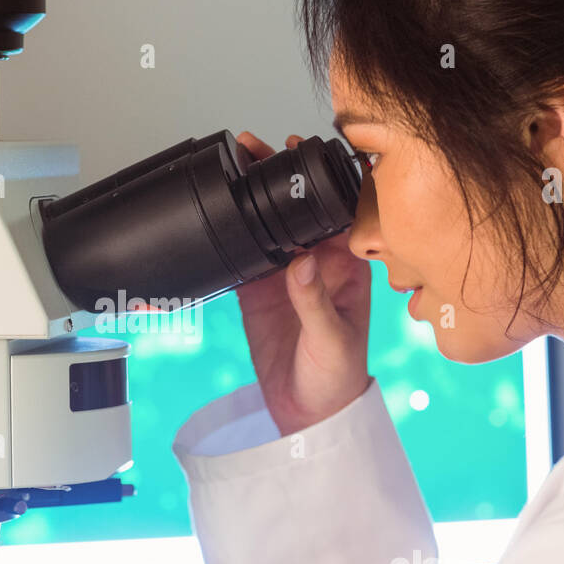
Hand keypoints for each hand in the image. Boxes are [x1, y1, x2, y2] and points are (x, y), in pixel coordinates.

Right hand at [234, 131, 372, 436]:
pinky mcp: (258, 292)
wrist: (309, 413)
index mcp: (347, 267)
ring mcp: (285, 276)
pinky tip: (217, 213)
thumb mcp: (333, 340)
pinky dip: (229, 235)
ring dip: (252, 197)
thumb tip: (302, 263)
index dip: (322, 180)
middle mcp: (317, 264)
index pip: (337, 211)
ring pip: (268, 225)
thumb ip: (316, 302)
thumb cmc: (339, 378)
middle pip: (298, 209)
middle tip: (255, 149)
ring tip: (233, 167)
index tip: (302, 157)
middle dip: (278, 178)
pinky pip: (242, 256)